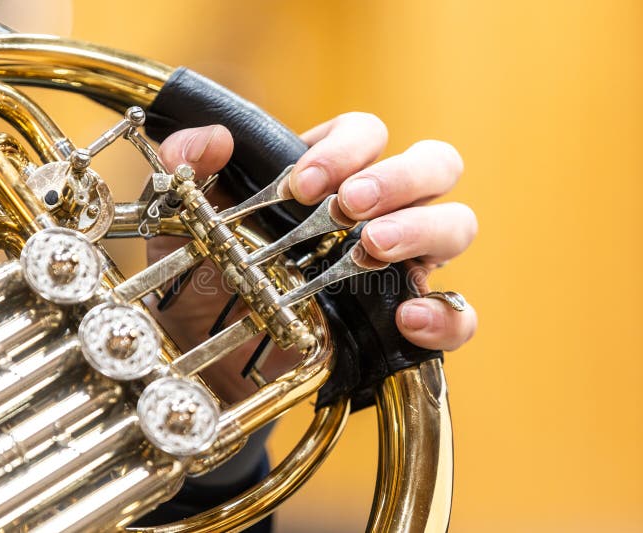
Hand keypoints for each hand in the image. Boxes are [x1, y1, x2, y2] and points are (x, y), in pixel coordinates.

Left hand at [147, 114, 476, 401]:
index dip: (344, 149)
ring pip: (456, 225)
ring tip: (371, 247)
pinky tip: (407, 317)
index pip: (367, 133)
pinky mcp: (402, 324)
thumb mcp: (184, 219)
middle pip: (434, 166)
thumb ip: (186, 167)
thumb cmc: (206, 276)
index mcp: (333, 176)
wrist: (208, 356)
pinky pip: (458, 314)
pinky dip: (445, 314)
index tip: (300, 185)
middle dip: (397, 178)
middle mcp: (378, 213)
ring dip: (420, 230)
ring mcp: (399, 266)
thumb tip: (213, 138)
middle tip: (349, 207)